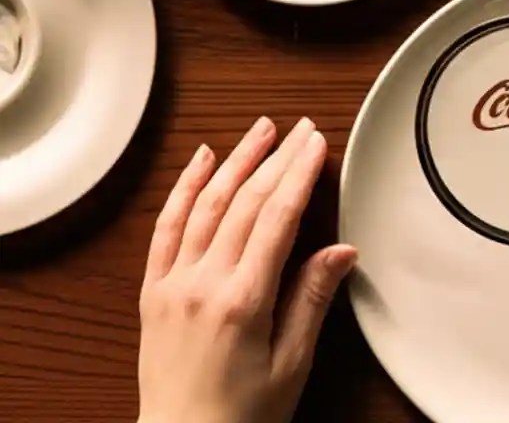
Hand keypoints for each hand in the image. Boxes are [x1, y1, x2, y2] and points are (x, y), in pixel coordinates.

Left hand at [137, 117, 356, 422]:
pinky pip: (166, 227)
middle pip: (244, 202)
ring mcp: (173, 283)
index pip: (277, 218)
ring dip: (234, 161)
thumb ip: (313, 300)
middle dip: (275, 158)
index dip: (299, 174)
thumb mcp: (292, 363)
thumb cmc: (243, 415)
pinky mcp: (153, 290)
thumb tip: (342, 252)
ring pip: (205, 205)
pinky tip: (201, 161)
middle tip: (299, 127)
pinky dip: (183, 189)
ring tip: (259, 130)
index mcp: (243, 300)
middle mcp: (203, 283)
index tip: (316, 144)